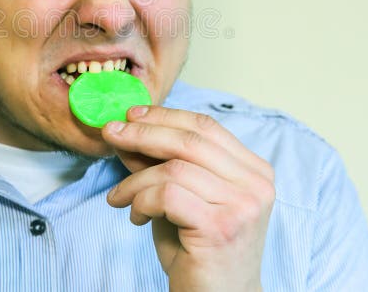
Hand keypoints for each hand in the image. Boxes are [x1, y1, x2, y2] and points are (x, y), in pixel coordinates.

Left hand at [101, 105, 274, 291]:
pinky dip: (141, 200)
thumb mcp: (179, 197)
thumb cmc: (199, 251)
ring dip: (135, 180)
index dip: (165, 116)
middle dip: (143, 134)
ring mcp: (242, 206)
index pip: (206, 126)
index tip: (130, 115)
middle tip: (111, 135)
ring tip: (119, 197)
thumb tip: (127, 129)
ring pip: (173, 168)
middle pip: (190, 140)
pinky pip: (167, 195)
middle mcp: (255, 184)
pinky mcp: (221, 227)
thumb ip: (161, 163)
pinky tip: (136, 216)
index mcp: (253, 170)